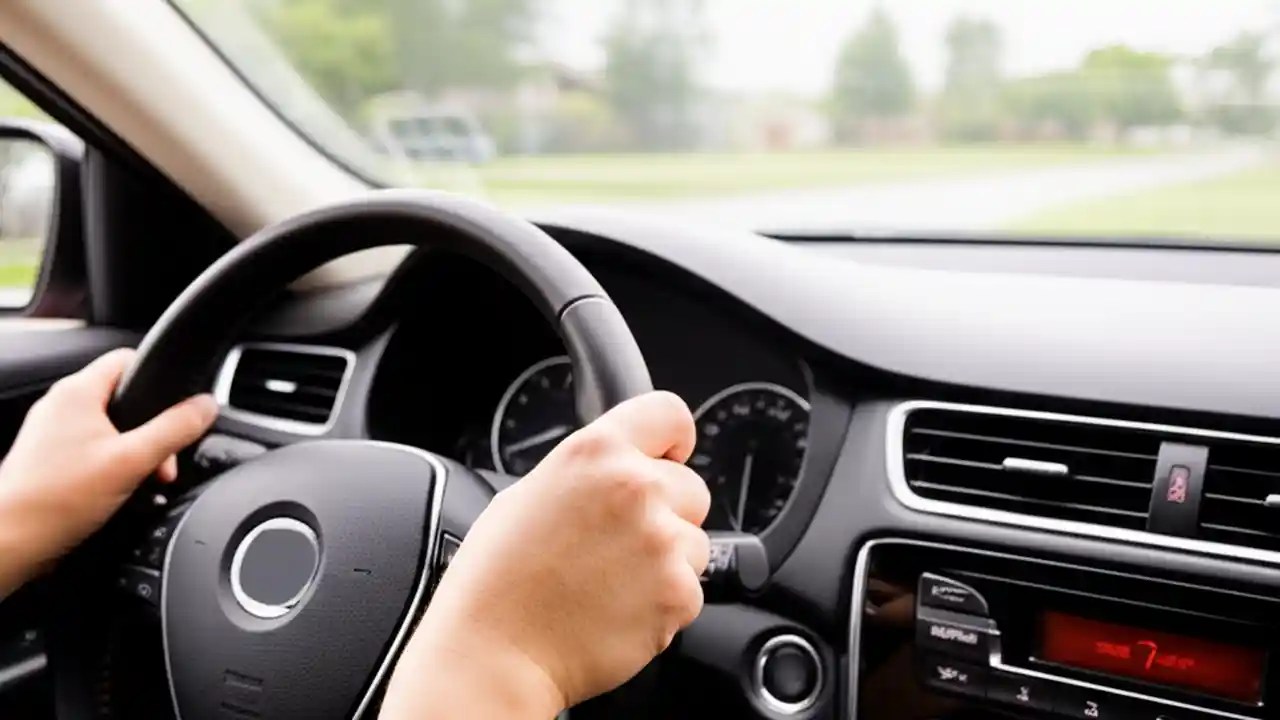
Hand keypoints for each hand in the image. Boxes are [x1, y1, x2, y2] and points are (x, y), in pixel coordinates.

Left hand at [0, 349, 217, 594]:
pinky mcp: (47, 457)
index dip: (160, 380)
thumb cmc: (57, 500)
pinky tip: (119, 489)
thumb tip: (206, 405)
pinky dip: (112, 463)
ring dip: (134, 450)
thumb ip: (175, 429)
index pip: (128, 359)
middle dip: (152, 429)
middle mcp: (59, 405)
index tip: (179, 410)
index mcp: (77, 392)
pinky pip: (92, 447)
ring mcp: (50, 431)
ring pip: (110, 426)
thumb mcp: (133, 461)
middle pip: (123, 398)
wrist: (11, 541)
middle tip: (162, 462)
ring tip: (142, 479)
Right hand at [382, 391, 709, 717]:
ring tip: (609, 582)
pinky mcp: (677, 592)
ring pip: (694, 542)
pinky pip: (690, 590)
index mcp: (595, 452)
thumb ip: (587, 474)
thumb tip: (619, 471)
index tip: (669, 458)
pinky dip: (663, 603)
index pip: (669, 414)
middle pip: (691, 487)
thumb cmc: (497, 578)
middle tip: (617, 544)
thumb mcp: (529, 493)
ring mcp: (662, 541)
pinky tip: (616, 609)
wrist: (495, 651)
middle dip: (666, 513)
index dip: (672, 441)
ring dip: (666, 561)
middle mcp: (636, 487)